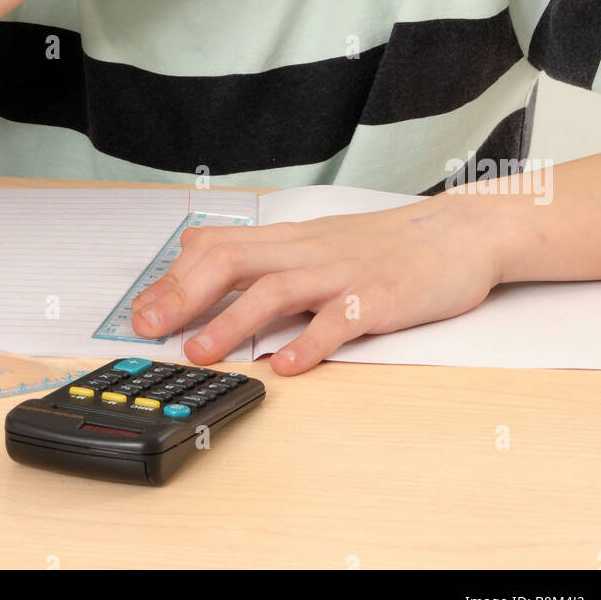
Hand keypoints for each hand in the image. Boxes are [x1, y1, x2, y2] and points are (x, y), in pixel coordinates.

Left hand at [129, 195, 503, 373]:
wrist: (459, 233)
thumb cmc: (388, 244)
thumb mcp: (319, 238)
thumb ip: (266, 251)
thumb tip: (203, 252)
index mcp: (292, 240)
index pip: (219, 247)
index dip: (174, 277)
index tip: (141, 309)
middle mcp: (309, 252)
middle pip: (234, 262)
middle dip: (184, 294)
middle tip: (148, 328)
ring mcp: (343, 275)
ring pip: (276, 290)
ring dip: (232, 321)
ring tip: (201, 352)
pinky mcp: (379, 300)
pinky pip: (339, 322)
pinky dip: (308, 344)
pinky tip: (285, 366)